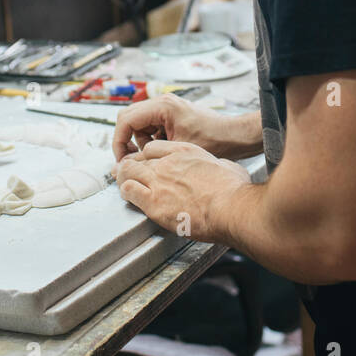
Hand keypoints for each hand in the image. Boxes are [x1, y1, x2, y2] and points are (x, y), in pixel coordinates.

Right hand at [112, 94, 241, 160]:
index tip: (121, 159)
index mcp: (162, 106)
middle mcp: (162, 103)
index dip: (119, 141)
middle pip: (129, 119)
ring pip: (138, 124)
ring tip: (155, 154)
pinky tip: (163, 149)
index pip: (125, 120)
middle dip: (126, 141)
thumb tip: (125, 164)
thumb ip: (148, 155)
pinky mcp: (171, 115)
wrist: (234, 135)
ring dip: (140, 141)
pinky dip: (151, 139)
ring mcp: (166, 108)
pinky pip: (151, 126)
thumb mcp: (177, 149)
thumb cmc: (214, 139)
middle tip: (130, 160)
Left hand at [115, 139, 250, 242]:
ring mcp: (158, 181)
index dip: (145, 156)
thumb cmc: (233, 190)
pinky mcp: (153, 202)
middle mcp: (168, 163)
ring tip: (122, 182)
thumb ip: (219, 165)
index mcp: (185, 152)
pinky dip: (125, 191)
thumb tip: (223, 168)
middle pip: (137, 159)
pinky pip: (129, 191)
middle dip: (130, 165)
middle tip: (126, 172)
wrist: (230, 206)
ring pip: (128, 172)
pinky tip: (127, 194)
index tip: (144, 162)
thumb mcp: (228, 167)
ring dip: (123, 177)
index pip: (153, 148)